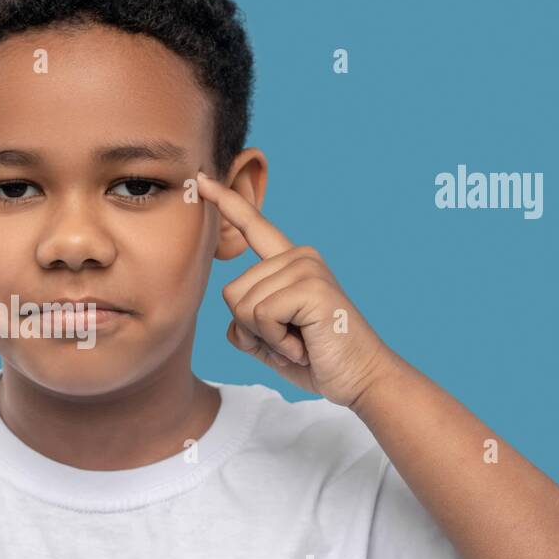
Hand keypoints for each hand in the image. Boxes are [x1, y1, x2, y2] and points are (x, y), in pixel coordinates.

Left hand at [197, 170, 403, 408]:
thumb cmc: (314, 360)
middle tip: (291, 339)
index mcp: (290, 263)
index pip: (253, 226)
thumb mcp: (267, 339)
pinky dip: (275, 342)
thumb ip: (244, 320)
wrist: (358, 379)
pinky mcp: (310, 286)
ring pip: (242, 306)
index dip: (226, 203)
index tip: (200, 179)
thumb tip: (233, 301)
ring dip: (266, 338)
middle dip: (252, 329)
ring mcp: (306, 268)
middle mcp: (299, 256)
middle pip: (231, 291)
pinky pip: (260, 317)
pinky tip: (302, 346)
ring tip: (299, 342)